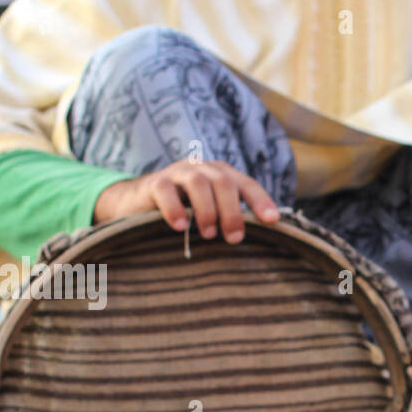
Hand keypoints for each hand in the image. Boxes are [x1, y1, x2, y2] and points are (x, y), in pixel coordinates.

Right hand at [93, 159, 280, 242]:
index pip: (246, 184)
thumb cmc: (185, 212)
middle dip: (233, 212)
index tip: (272, 220)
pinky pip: (166, 190)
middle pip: (224, 183)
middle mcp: (202, 169)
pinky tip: (180, 227)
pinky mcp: (154, 182)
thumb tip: (264, 242)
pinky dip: (175, 208)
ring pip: (199, 183)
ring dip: (207, 211)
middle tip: (234, 238)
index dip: (260, 200)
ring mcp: (178, 173)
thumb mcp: (211, 213)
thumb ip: (231, 219)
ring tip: (208, 235)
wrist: (139, 203)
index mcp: (222, 175)